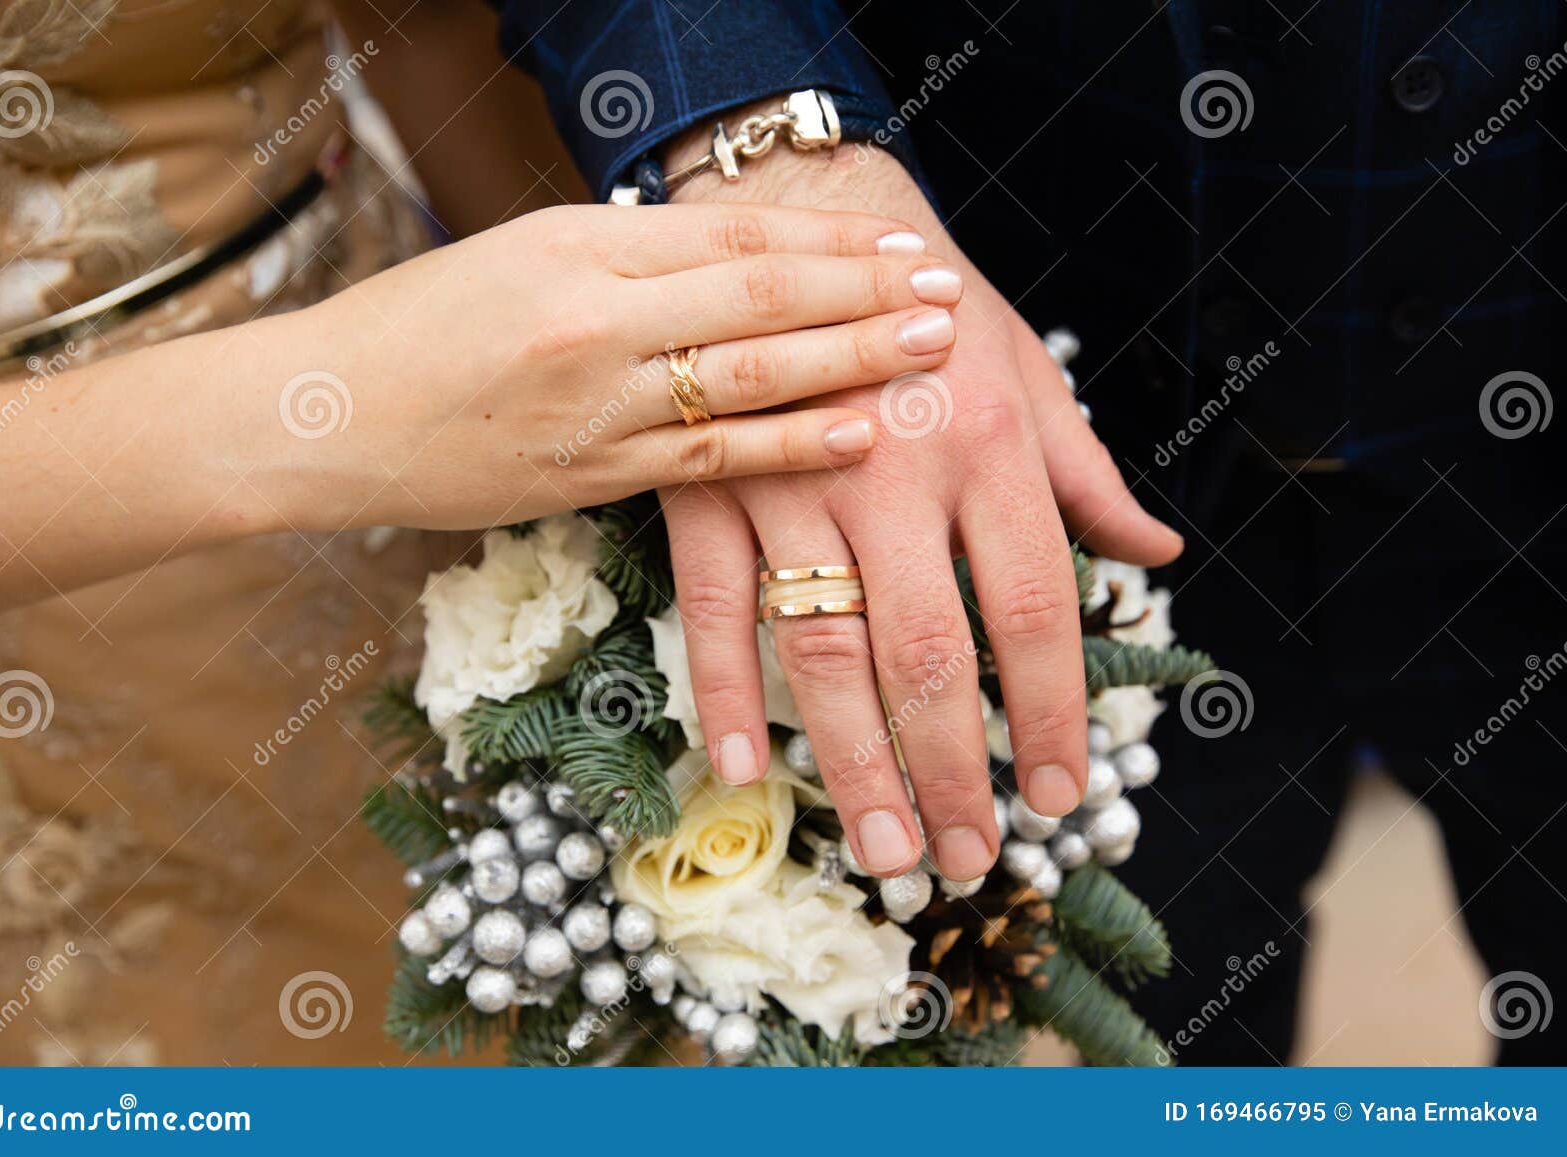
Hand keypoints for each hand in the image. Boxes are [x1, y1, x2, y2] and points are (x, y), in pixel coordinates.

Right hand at [285, 202, 963, 530]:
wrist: (319, 418)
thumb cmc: (414, 330)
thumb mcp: (514, 259)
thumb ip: (620, 262)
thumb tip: (724, 262)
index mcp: (575, 244)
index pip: (730, 235)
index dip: (826, 240)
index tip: (898, 243)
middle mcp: (593, 314)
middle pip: (757, 296)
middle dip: (863, 293)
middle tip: (945, 291)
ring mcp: (594, 400)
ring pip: (747, 374)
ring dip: (848, 361)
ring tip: (928, 351)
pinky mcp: (587, 475)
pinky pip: (706, 458)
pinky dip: (785, 447)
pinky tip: (852, 435)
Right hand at [661, 134, 1181, 880]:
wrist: (803, 216)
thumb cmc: (930, 301)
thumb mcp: (1024, 370)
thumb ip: (1086, 474)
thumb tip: (1159, 551)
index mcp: (986, 444)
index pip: (1031, 608)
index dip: (1049, 714)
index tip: (1059, 797)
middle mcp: (892, 469)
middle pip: (927, 651)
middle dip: (953, 768)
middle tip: (968, 858)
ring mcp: (790, 477)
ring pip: (822, 646)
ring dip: (855, 761)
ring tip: (887, 849)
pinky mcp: (708, 485)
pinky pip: (714, 603)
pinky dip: (722, 691)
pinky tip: (741, 772)